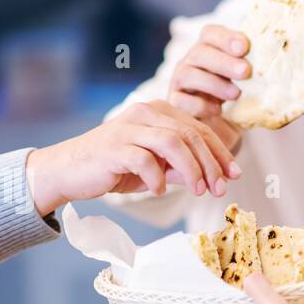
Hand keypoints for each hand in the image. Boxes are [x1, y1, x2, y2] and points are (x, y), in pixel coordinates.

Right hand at [25, 100, 241, 214]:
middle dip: (212, 164)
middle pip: (191, 134)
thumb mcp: (154, 167)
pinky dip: (159, 178)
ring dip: (192, 170)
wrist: (69, 171)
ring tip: (199, 191)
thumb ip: (180, 168)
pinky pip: (146, 160)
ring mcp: (129, 128)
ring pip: (174, 143)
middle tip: (221, 189)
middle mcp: (144, 113)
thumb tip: (213, 178)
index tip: (235, 175)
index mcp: (157, 112)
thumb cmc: (114, 168)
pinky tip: (160, 191)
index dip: (221, 152)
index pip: (199, 128)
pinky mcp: (114, 147)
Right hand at [167, 24, 248, 151]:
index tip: (245, 47)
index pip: (210, 33)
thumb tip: (290, 65)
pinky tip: (218, 111)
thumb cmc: (237, 102)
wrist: (221, 133)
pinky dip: (200, 105)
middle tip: (246, 71)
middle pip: (200, 52)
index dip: (226, 37)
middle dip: (223, 60)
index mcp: (208, 50)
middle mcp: (191, 62)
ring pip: (188, 74)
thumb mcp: (249, 84)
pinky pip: (182, 101)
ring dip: (214, 83)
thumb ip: (259, 72)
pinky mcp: (175, 104)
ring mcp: (180, 82)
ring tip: (236, 94)